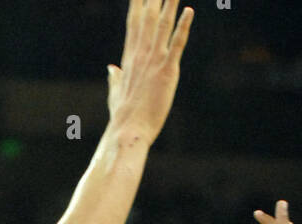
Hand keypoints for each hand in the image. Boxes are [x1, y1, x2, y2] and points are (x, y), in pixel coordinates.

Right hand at [108, 0, 193, 144]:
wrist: (129, 132)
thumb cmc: (123, 118)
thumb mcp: (116, 94)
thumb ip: (115, 78)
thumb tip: (111, 68)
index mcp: (130, 58)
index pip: (134, 23)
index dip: (137, 4)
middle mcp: (141, 54)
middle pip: (147, 17)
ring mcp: (153, 61)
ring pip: (162, 24)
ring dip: (169, 4)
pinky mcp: (167, 71)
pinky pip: (177, 44)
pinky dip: (183, 26)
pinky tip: (189, 11)